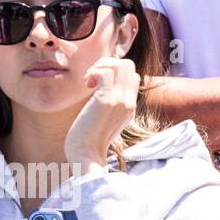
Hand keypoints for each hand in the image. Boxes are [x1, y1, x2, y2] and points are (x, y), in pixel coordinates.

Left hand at [63, 58, 138, 172]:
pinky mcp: (106, 100)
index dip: (114, 72)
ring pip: (119, 65)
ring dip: (100, 66)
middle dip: (107, 64)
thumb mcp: (106, 120)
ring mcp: (119, 100)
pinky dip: (94, 72)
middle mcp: (129, 100)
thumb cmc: (90, 140)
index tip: (97, 83)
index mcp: (131, 105)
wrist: (86, 156)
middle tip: (92, 78)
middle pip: (128, 65)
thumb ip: (111, 105)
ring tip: (89, 80)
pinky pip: (105, 72)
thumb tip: (101, 89)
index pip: (133, 74)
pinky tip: (87, 84)